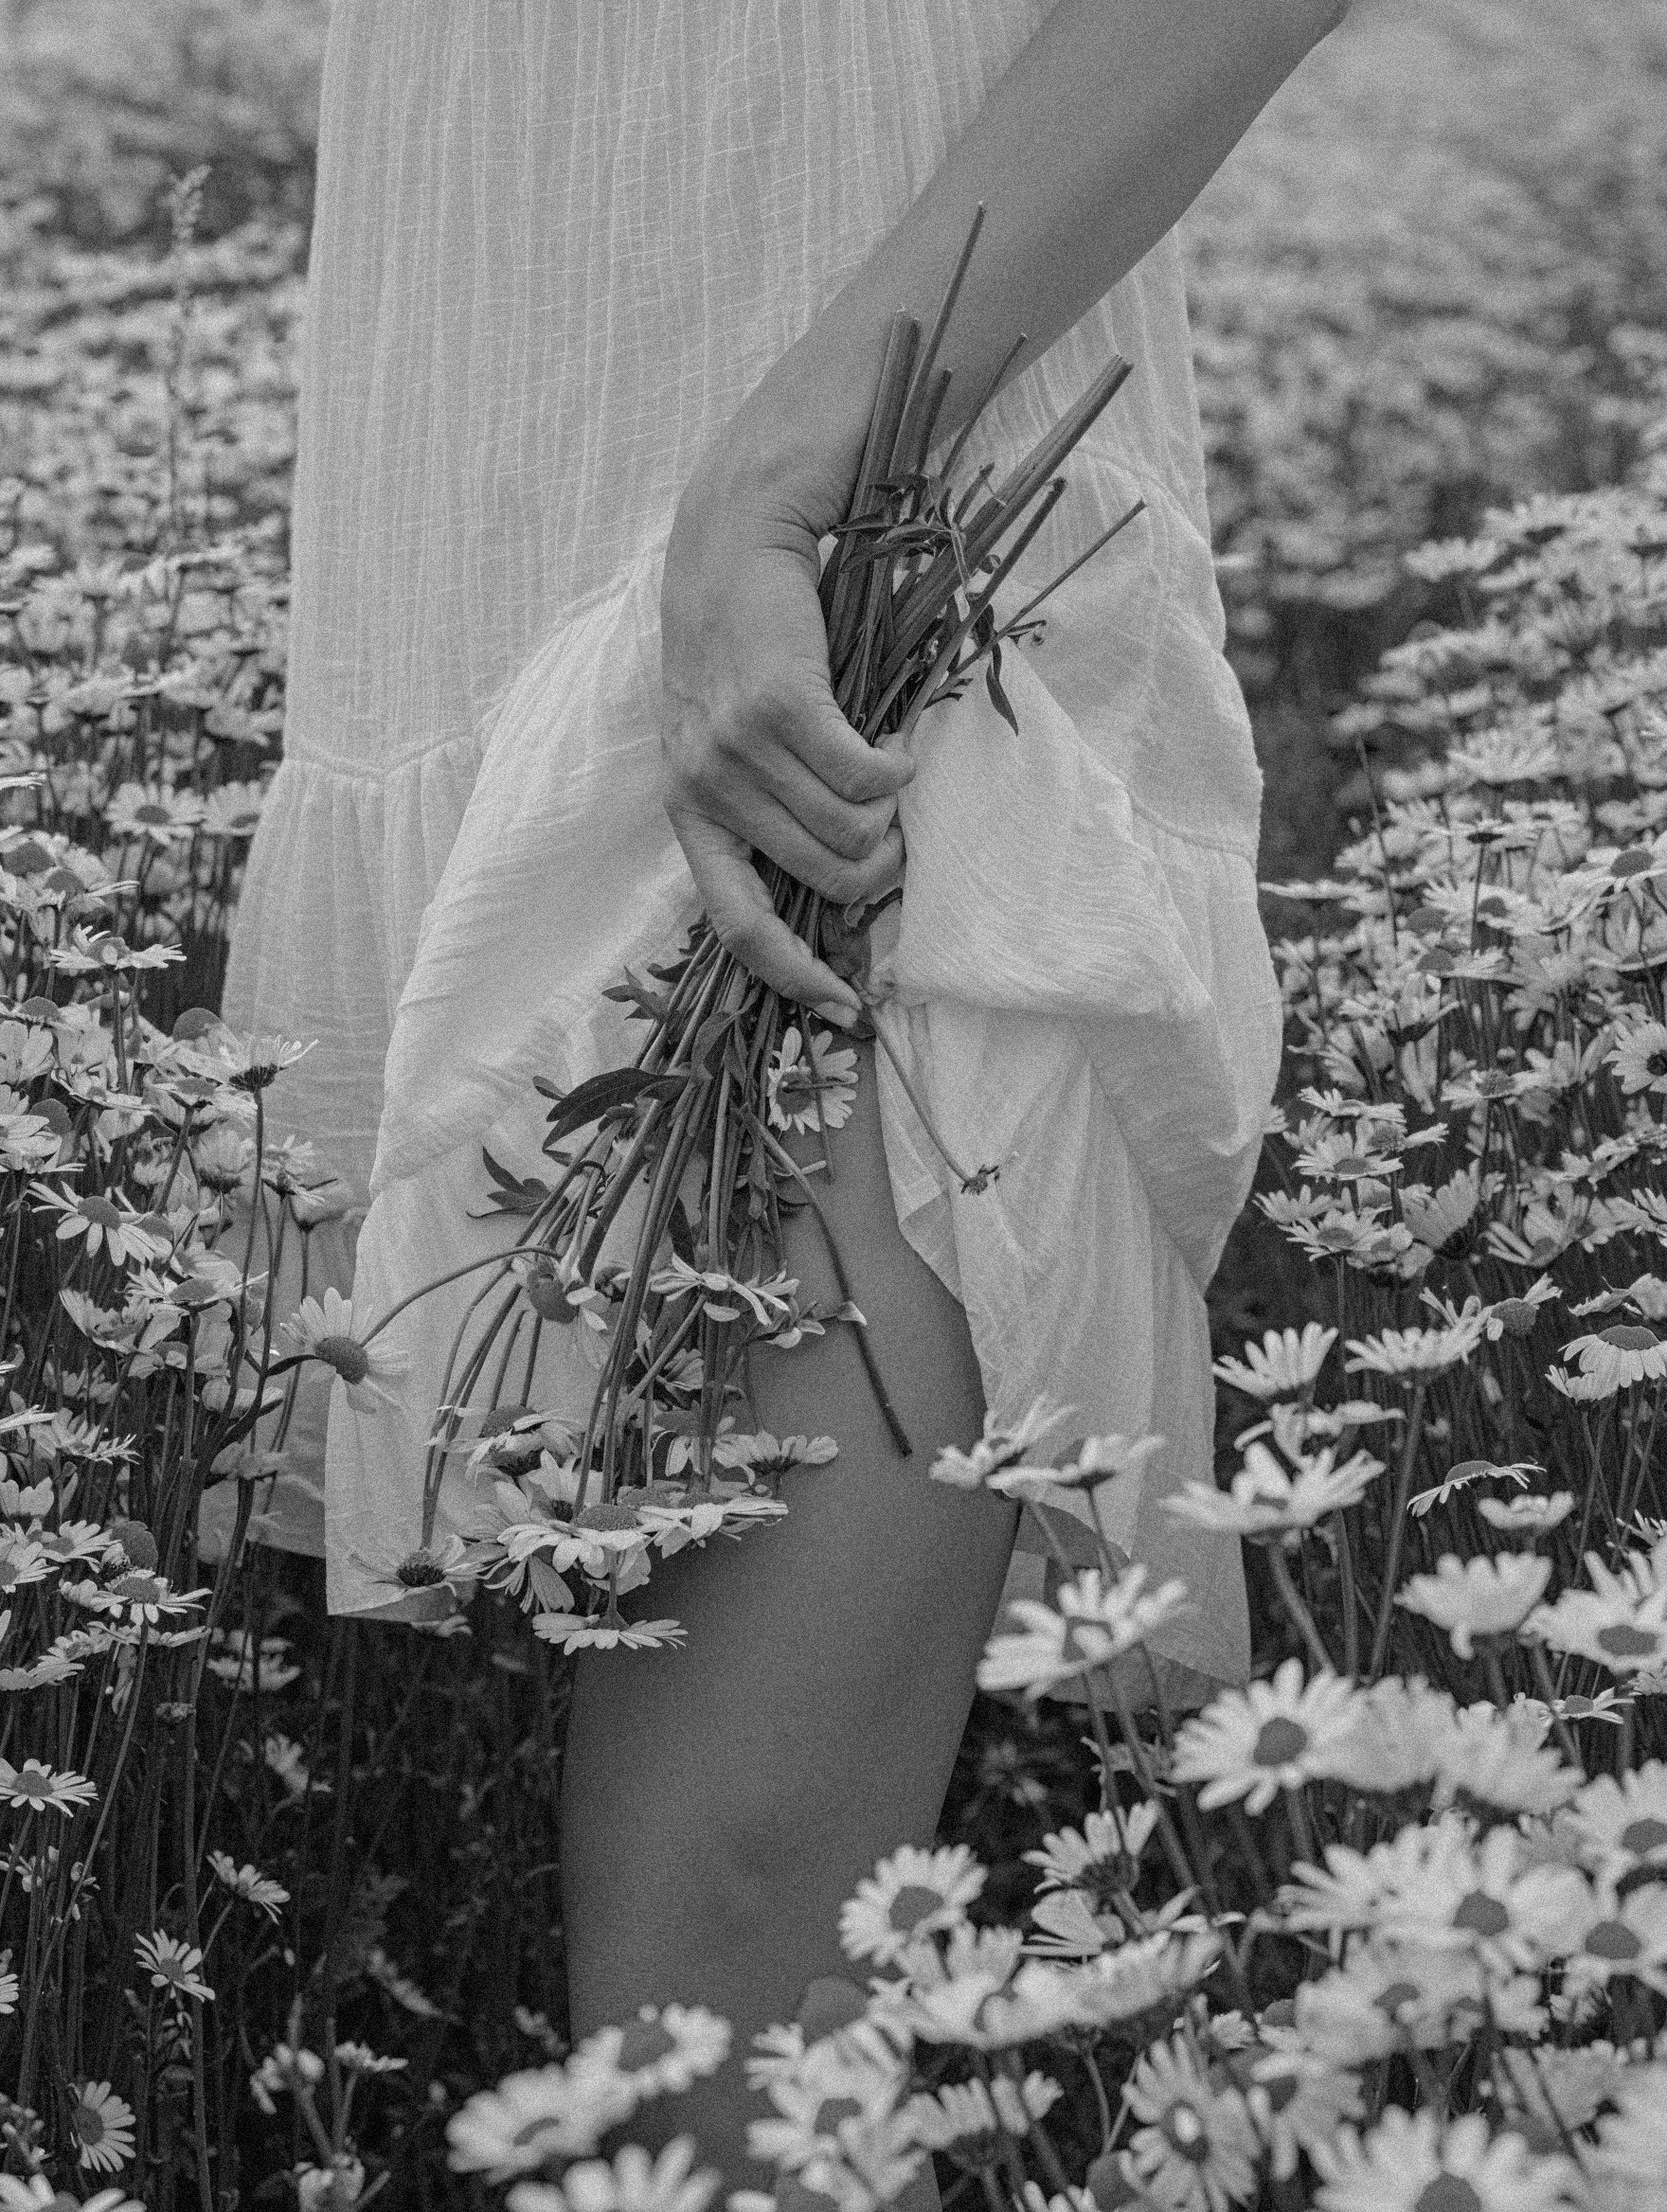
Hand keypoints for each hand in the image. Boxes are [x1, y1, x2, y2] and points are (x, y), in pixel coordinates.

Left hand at [659, 424, 913, 1024]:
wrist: (738, 537)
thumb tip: (844, 879)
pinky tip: (898, 744)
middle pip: (823, 880)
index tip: (844, 1005)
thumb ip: (768, 805)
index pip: (736, 924)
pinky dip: (896, 768)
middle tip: (897, 834)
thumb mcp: (729, 736)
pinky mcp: (781, 706)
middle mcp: (706, 787)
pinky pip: (865, 778)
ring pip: (852, 832)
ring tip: (891, 773)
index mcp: (688, 809)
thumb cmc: (746, 641)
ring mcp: (738, 748)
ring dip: (891, 813)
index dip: (793, 975)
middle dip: (878, 870)